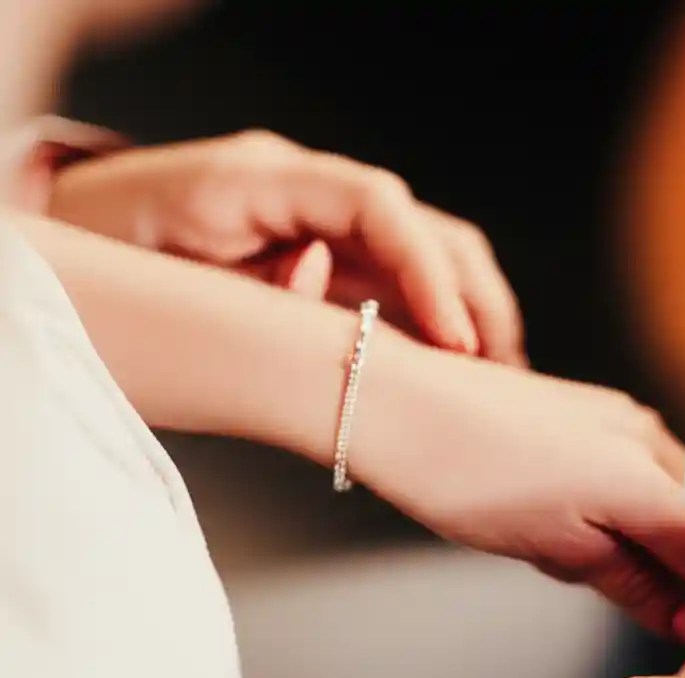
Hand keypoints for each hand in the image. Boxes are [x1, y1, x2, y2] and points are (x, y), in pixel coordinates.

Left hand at [46, 130, 524, 364]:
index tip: (457, 340)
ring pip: (428, 255)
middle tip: (499, 372)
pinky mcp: (327, 258)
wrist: (78, 240)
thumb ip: (244, 283)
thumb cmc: (105, 258)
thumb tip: (320, 280)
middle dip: (473, 298)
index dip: (427, 269)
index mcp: (260, 180)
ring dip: (470, 314)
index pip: (376, 204)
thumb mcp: (157, 277)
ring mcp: (321, 225)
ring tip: (495, 382)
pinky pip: (401, 283)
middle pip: (424, 227)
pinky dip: (438, 326)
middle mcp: (306, 194)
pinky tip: (456, 371)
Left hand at [351, 335, 684, 644]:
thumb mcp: (560, 549)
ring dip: (675, 554)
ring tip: (653, 600)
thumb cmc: (466, 470)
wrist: (398, 403)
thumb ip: (639, 583)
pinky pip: (642, 481)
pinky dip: (642, 522)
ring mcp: (622, 424)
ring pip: (676, 504)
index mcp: (653, 474)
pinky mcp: (593, 420)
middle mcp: (650, 439)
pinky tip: (617, 547)